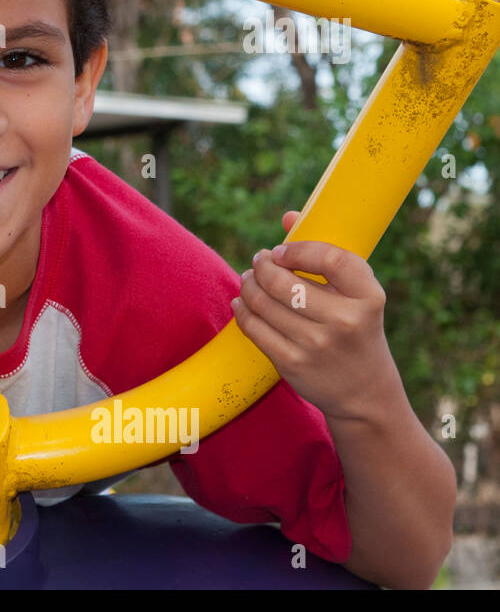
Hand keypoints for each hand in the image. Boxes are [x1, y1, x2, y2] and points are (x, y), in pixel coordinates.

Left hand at [230, 209, 401, 423]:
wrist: (365, 394)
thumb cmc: (357, 332)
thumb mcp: (357, 296)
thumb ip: (326, 255)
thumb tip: (288, 217)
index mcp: (369, 297)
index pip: (329, 257)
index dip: (297, 248)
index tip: (281, 250)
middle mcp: (346, 320)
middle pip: (285, 281)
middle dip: (262, 266)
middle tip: (258, 261)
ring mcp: (317, 344)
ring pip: (263, 303)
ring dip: (248, 286)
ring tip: (249, 279)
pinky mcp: (292, 363)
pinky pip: (254, 327)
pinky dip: (242, 311)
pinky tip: (242, 303)